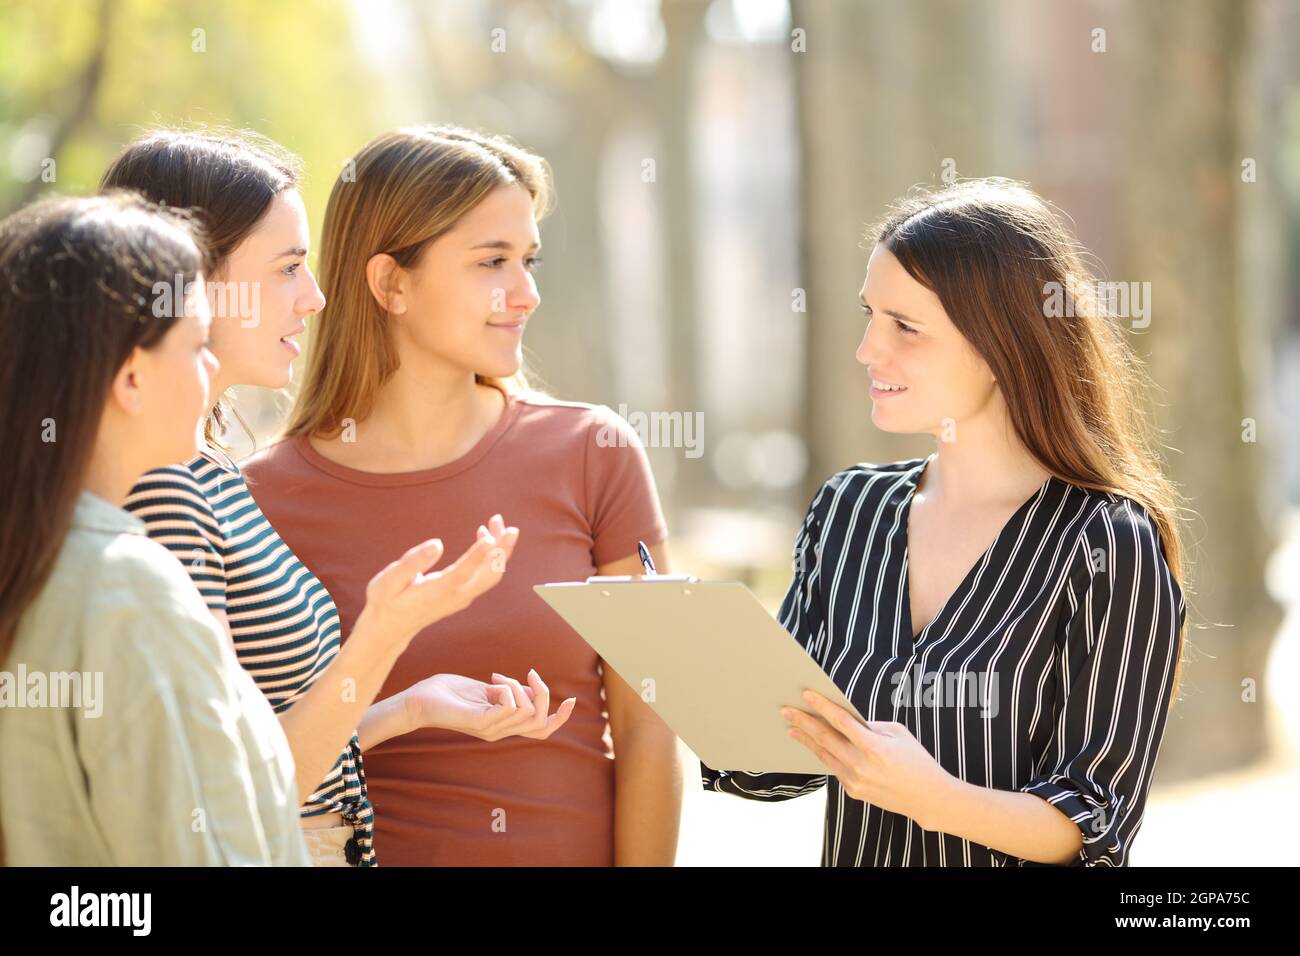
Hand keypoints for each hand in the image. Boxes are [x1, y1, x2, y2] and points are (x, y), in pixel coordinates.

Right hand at [360, 514, 518, 647]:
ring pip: (490, 575)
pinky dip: (491, 556)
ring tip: (496, 522)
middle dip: (501, 549)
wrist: (389, 628)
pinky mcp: (463, 595)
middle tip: (506, 524)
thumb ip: (413, 562)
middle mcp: (455, 597)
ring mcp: (462, 597)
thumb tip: (437, 543)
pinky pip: (485, 576)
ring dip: (499, 549)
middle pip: (488, 575)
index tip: (490, 537)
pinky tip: (484, 536)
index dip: (477, 557)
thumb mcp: (389, 581)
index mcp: (436, 592)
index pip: (462, 574)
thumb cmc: (385, 601)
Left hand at [402, 669, 576, 741]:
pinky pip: (511, 707)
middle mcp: (500, 731)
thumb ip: (509, 691)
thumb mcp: (487, 690)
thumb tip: (532, 689)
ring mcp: (491, 729)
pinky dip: (508, 689)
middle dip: (544, 694)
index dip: (560, 718)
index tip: (570, 700)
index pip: (541, 730)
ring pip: (528, 711)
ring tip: (497, 678)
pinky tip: (492, 682)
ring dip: (519, 687)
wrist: (418, 701)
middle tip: (530, 674)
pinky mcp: (481, 723)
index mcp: (504, 724)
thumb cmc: (448, 692)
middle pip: (541, 721)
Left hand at [782, 689, 954, 830]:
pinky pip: (834, 768)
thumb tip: (846, 720)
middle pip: (825, 738)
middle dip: (804, 722)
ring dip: (806, 740)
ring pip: (824, 755)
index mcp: (875, 747)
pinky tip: (813, 745)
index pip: (841, 722)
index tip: (807, 694)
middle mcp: (861, 765)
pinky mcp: (853, 791)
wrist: (928, 798)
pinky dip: (823, 754)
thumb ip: (870, 726)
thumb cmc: (916, 761)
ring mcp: (855, 780)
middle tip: (787, 710)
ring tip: (792, 727)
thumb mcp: (899, 734)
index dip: (822, 707)